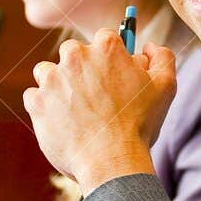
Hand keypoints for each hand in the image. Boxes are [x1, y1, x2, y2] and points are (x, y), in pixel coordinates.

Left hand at [23, 30, 176, 194]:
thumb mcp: (165, 87)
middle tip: (94, 96)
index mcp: (106, 47)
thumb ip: (162, 57)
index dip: (109, 58)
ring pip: (48, 72)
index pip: (104, 39)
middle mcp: (75, 56)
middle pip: (73, 53)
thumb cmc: (140, 125)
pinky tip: (61, 122)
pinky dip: (44, 107)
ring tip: (75, 110)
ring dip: (58, 85)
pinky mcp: (37, 101)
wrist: (111, 162)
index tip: (110, 74)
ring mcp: (52, 79)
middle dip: (81, 70)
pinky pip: (34, 97)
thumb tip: (148, 46)